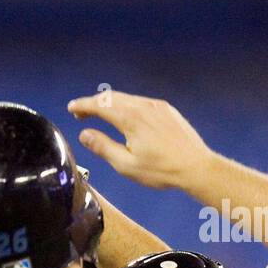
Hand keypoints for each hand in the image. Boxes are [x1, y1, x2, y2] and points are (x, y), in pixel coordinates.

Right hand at [67, 90, 213, 190]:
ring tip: (100, 114)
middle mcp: (144, 107)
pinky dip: (126, 105)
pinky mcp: (167, 110)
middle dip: (94, 103)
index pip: (100, 106)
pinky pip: (140, 101)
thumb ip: (103, 147)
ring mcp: (157, 106)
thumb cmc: (161, 170)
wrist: (196, 166)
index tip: (71, 107)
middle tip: (81, 113)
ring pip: (127, 98)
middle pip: (112, 97)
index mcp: (131, 119)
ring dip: (109, 103)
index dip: (83, 105)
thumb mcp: (126, 164)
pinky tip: (124, 116)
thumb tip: (85, 134)